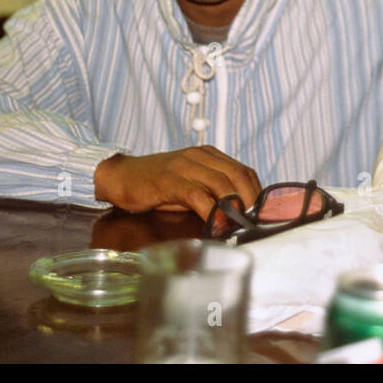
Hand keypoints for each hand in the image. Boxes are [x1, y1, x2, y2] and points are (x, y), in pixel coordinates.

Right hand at [93, 147, 261, 218]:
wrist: (121, 176)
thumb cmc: (157, 185)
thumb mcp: (190, 184)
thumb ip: (212, 193)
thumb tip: (238, 214)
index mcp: (209, 155)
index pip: (244, 171)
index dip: (257, 193)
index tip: (262, 214)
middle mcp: (200, 156)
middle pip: (238, 176)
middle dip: (251, 202)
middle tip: (254, 224)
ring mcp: (185, 166)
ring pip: (222, 184)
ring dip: (234, 208)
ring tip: (239, 227)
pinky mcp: (170, 180)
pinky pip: (198, 195)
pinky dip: (211, 212)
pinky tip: (215, 226)